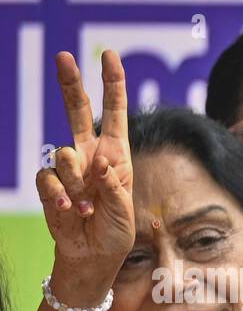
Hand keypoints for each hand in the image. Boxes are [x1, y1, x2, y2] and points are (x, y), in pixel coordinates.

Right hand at [36, 51, 133, 290]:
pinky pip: (49, 179)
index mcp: (115, 155)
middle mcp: (89, 154)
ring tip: (86, 207)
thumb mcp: (125, 210)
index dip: (112, 85)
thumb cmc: (115, 232)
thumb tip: (100, 162)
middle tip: (63, 56)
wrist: (92, 255)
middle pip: (76, 111)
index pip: (114, 113)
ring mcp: (68, 168)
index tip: (109, 55)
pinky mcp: (49, 184)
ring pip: (64, 155)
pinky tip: (69, 210)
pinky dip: (60, 196)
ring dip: (77, 183)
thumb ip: (115, 186)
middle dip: (70, 83)